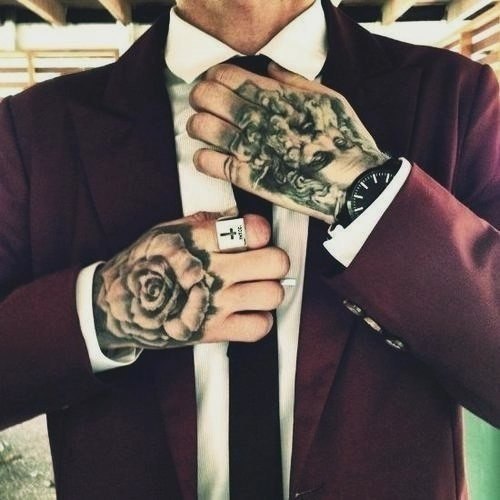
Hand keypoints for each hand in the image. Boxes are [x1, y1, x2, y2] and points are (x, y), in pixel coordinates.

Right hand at [92, 212, 288, 350]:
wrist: (119, 302)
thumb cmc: (144, 263)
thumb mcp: (168, 229)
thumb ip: (206, 222)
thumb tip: (238, 217)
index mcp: (202, 241)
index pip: (257, 230)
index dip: (261, 231)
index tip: (254, 236)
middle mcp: (212, 270)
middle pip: (275, 262)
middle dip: (274, 260)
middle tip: (262, 263)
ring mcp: (215, 302)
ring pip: (273, 294)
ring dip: (268, 290)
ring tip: (254, 288)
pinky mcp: (214, 331)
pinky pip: (259, 327)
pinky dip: (258, 320)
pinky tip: (246, 312)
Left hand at [188, 63, 388, 222]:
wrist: (352, 183)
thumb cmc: (344, 140)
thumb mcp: (328, 98)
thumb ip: (295, 81)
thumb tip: (268, 69)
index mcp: (276, 97)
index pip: (228, 76)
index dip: (213, 77)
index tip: (214, 83)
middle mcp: (260, 120)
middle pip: (210, 98)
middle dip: (200, 97)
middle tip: (202, 103)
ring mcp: (252, 149)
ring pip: (205, 128)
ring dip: (196, 126)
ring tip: (200, 128)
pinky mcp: (249, 178)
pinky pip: (211, 164)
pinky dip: (201, 158)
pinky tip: (204, 155)